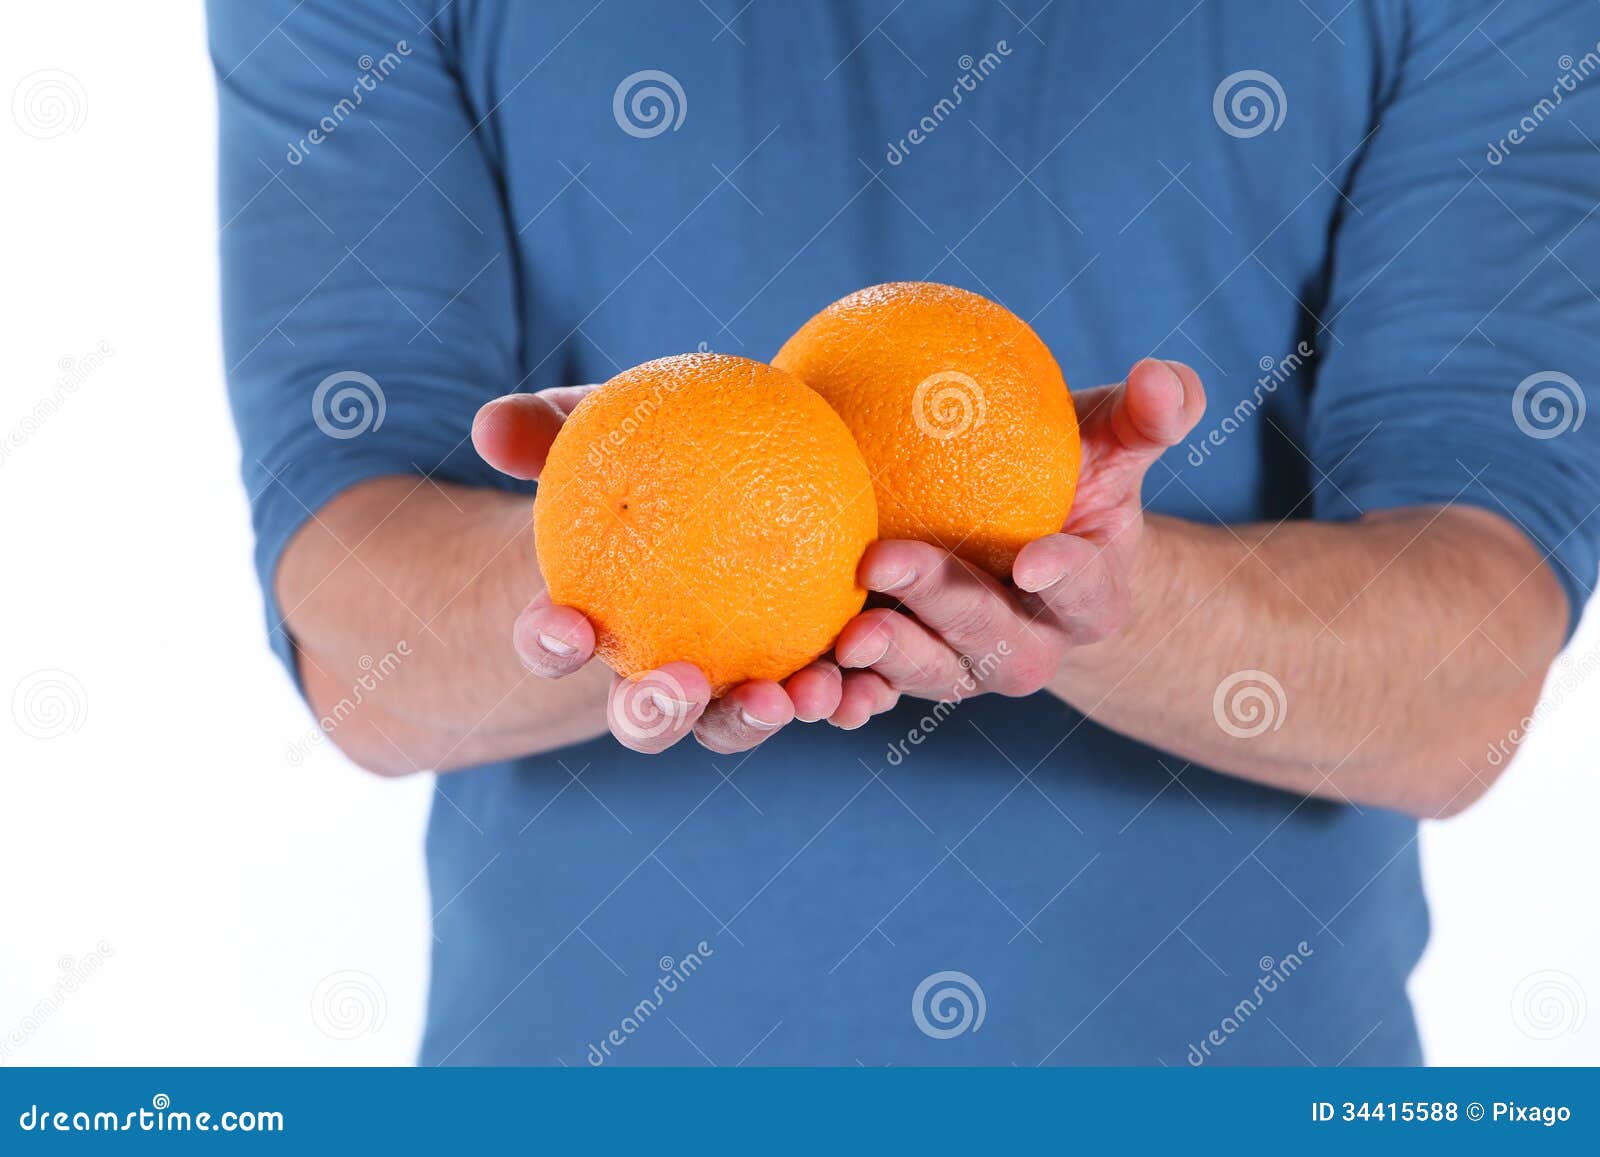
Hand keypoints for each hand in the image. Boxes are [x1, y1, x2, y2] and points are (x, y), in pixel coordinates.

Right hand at [471, 388, 850, 754]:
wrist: (738, 484)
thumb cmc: (649, 460)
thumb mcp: (600, 435)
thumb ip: (548, 431)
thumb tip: (490, 425)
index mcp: (593, 629)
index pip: (554, 646)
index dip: (548, 645)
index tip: (565, 624)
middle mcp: (659, 677)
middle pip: (646, 717)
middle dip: (657, 715)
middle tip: (682, 683)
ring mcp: (731, 689)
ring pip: (737, 721)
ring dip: (759, 717)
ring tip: (796, 692)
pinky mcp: (802, 679)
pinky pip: (820, 697)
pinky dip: (841, 698)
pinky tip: (866, 680)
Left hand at [831, 359, 1205, 706]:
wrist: (1032, 557)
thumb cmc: (1074, 483)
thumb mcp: (1114, 445)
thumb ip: (1147, 417)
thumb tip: (1162, 379)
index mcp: (1089, 599)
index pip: (1085, 591)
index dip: (1065, 579)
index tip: (1035, 558)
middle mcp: (1029, 648)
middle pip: (992, 639)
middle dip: (942, 606)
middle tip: (886, 561)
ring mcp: (964, 669)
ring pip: (927, 674)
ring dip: (883, 662)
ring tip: (843, 638)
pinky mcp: (905, 674)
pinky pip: (873, 691)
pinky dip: (840, 694)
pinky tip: (801, 685)